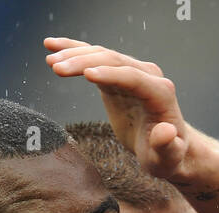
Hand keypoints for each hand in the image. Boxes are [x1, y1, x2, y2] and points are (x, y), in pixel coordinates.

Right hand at [43, 37, 194, 181]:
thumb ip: (167, 147)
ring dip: (75, 55)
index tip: (86, 75)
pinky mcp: (117, 76)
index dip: (111, 75)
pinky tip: (51, 45)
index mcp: (161, 94)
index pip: (134, 78)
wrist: (166, 148)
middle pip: (114, 61)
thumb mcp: (168, 159)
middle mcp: (149, 76)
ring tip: (51, 62)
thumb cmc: (167, 157)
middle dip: (85, 62)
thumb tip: (166, 132)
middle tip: (56, 68)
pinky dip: (74, 50)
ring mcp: (133, 72)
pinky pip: (94, 58)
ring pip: (102, 56)